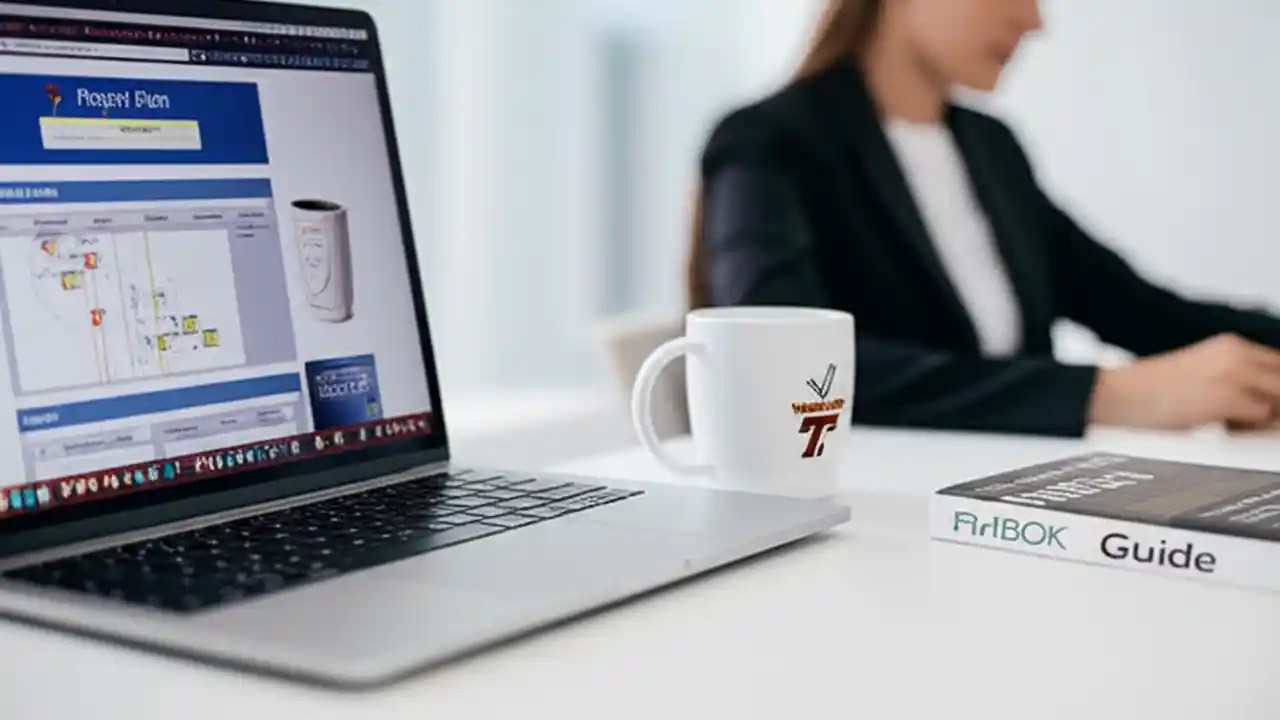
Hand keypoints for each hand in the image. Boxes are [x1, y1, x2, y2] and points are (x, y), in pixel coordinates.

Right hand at [1089, 333, 1279, 429]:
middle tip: (1248, 417)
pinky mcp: (1227, 397)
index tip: (1269, 404)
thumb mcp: (1200, 372)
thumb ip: (1235, 378)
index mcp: (1230, 346)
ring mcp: (1234, 374)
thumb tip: (1265, 402)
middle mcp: (1236, 354)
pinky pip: (1264, 418)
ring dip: (1264, 417)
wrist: (1120, 394)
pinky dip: (1248, 428)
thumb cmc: (1151, 390)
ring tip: (1232, 422)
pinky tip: (1222, 426)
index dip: (1277, 388)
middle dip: (1275, 403)